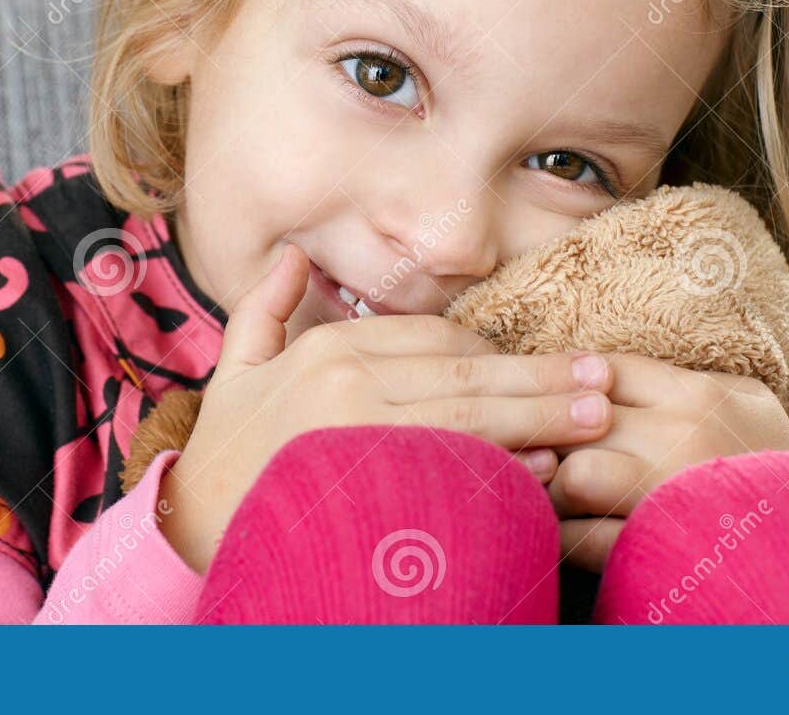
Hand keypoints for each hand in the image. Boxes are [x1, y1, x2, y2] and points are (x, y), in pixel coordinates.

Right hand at [158, 243, 615, 573]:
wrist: (186, 534)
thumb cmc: (222, 456)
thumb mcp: (236, 370)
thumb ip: (266, 310)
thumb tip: (295, 254)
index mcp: (327, 351)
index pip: (432, 339)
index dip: (491, 352)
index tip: (536, 361)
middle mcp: (347, 385)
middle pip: (465, 375)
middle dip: (540, 378)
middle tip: (602, 380)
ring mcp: (361, 437)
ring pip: (470, 420)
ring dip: (541, 417)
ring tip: (593, 416)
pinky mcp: (370, 490)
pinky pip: (452, 475)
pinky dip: (504, 471)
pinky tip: (546, 472)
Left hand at [547, 355, 788, 573]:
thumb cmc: (778, 474)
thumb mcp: (748, 407)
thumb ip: (682, 382)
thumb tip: (602, 373)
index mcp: (700, 396)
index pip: (600, 370)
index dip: (565, 387)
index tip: (553, 408)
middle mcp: (685, 439)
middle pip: (576, 419)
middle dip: (548, 439)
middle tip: (540, 455)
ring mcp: (676, 498)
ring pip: (574, 475)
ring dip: (554, 490)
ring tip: (557, 496)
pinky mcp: (663, 554)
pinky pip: (586, 540)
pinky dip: (566, 538)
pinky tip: (570, 535)